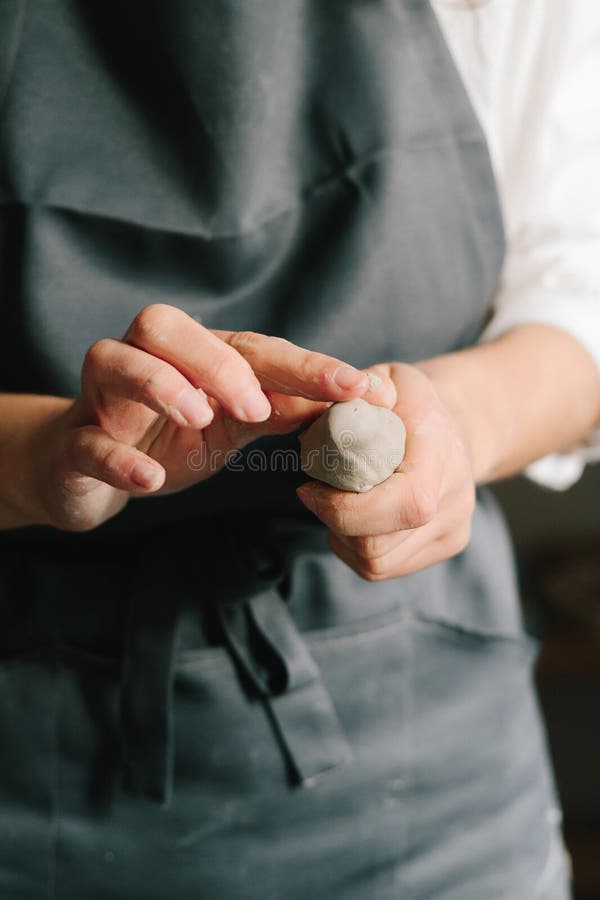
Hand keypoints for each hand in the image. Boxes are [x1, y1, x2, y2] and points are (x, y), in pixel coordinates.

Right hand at [34, 304, 393, 530]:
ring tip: (201, 418)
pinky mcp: (73, 446)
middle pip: (163, 325)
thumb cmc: (167, 439)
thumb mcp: (231, 426)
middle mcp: (142, 363)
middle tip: (258, 408)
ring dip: (160, 384)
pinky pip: (85, 441)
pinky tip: (150, 478)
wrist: (85, 473)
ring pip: (112, 360)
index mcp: (190, 357)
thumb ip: (280, 409)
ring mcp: (101, 401)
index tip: (356, 386)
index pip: (249, 347)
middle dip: (217, 360)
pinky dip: (118, 457)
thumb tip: (350, 399)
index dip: (303, 364)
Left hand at [296, 362, 474, 580]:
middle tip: (314, 493)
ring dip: (342, 539)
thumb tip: (344, 394)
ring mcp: (455, 526)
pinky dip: (356, 550)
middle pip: (379, 543)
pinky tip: (353, 520)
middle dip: (333, 523)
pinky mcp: (447, 545)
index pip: (404, 504)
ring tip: (335, 503)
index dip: (346, 509)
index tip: (309, 488)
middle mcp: (456, 495)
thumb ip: (365, 387)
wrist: (455, 426)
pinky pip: (384, 568)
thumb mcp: (390, 378)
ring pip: (377, 562)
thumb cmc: (410, 401)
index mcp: (440, 450)